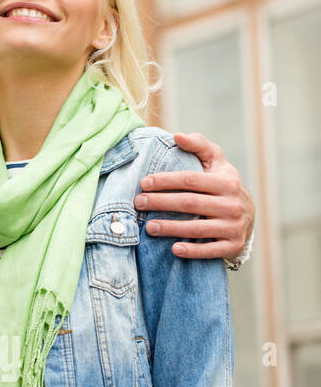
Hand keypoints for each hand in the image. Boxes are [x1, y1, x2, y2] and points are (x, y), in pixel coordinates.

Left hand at [133, 132, 254, 260]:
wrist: (248, 216)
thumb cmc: (222, 185)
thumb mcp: (216, 162)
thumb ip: (199, 146)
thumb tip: (177, 135)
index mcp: (227, 182)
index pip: (191, 180)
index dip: (165, 181)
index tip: (143, 183)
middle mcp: (232, 204)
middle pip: (190, 203)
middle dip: (161, 203)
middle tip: (138, 203)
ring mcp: (234, 226)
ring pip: (198, 228)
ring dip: (171, 228)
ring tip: (149, 227)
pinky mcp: (233, 245)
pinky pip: (210, 250)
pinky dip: (192, 251)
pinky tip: (173, 249)